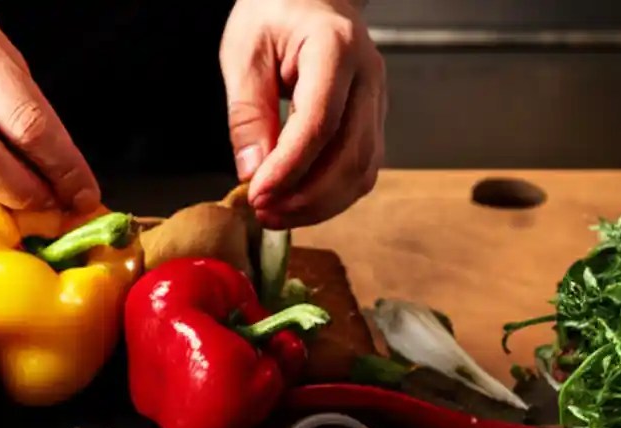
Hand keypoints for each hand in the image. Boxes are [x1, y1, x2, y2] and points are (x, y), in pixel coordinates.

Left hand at [220, 0, 385, 228]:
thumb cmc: (274, 13)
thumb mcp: (244, 54)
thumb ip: (247, 112)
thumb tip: (252, 171)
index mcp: (336, 48)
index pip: (320, 122)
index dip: (289, 167)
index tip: (257, 192)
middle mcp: (368, 77)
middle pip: (350, 156)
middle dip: (306, 197)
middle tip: (263, 212)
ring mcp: (377, 101)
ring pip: (362, 170)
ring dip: (319, 205)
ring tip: (275, 215)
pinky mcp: (372, 120)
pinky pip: (360, 169)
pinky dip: (330, 196)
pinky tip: (296, 203)